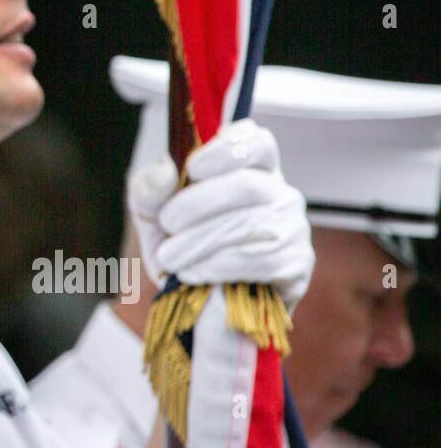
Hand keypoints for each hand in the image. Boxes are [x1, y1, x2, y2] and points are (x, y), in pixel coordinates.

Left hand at [127, 118, 313, 310]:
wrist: (200, 305)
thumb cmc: (182, 247)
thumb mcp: (153, 217)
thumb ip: (149, 190)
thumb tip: (164, 169)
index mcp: (250, 170)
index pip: (258, 142)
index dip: (227, 150)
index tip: (192, 168)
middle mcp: (279, 193)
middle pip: (247, 184)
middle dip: (198, 204)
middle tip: (166, 223)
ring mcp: (294, 227)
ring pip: (251, 224)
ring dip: (202, 240)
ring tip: (170, 256)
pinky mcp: (298, 264)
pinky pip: (261, 259)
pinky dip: (219, 265)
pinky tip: (193, 272)